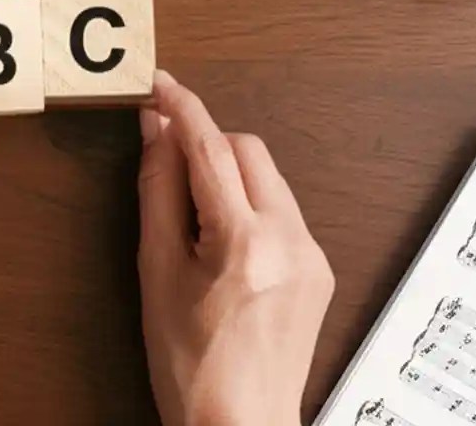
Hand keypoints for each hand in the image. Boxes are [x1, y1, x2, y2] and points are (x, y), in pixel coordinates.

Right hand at [137, 71, 333, 425]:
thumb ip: (158, 193)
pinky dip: (248, 204)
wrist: (239, 424)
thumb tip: (155, 134)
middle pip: (247, 151)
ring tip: (188, 214)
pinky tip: (219, 238)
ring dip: (227, 174)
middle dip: (206, 142)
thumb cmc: (190, 364)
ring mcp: (312, 255)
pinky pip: (282, 210)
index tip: (159, 84)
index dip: (182, 107)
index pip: (211, 148)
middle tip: (163, 155)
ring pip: (267, 178)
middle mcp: (290, 241)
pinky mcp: (319, 269)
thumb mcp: (157, 273)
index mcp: (244, 242)